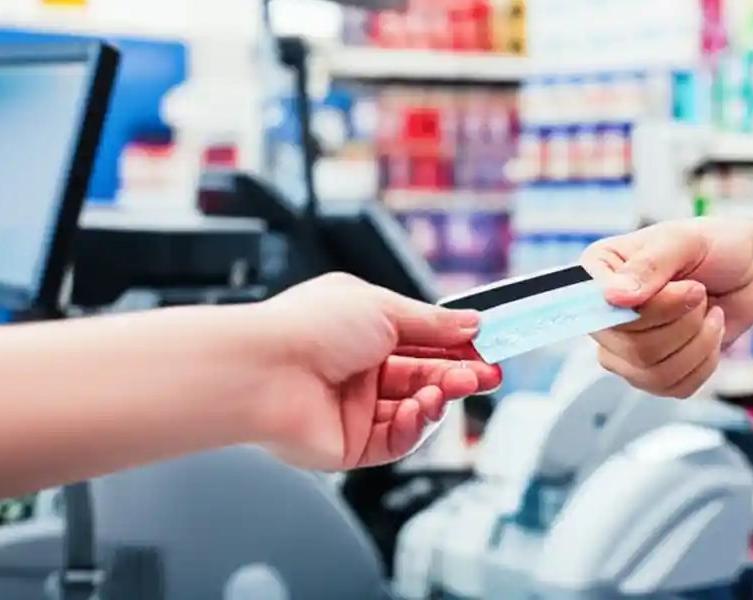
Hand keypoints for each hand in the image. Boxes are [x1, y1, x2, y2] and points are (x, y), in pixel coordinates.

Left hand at [249, 273, 501, 470]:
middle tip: (487, 375)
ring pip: (414, 410)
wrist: (264, 371)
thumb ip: (433, 322)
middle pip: (422, 377)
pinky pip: (396, 440)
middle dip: (457, 375)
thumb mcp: (384, 308)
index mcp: (361, 330)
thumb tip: (472, 322)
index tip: (488, 348)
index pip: (422, 341)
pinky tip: (420, 409)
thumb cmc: (309, 328)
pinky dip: (415, 426)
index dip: (457, 347)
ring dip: (438, 398)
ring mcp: (354, 409)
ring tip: (451, 388)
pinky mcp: (350, 445)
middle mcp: (357, 370)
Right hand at [581, 218, 752, 397]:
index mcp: (598, 271)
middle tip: (701, 293)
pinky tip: (710, 333)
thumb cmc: (712, 246)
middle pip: (633, 347)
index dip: (649, 309)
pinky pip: (673, 387)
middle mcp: (604, 313)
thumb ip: (649, 265)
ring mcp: (624, 347)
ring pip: (654, 373)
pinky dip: (705, 362)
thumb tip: (613, 297)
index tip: (689, 287)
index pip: (603, 310)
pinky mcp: (651, 371)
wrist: (748, 271)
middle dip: (684, 322)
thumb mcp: (685, 241)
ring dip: (698, 343)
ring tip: (710, 313)